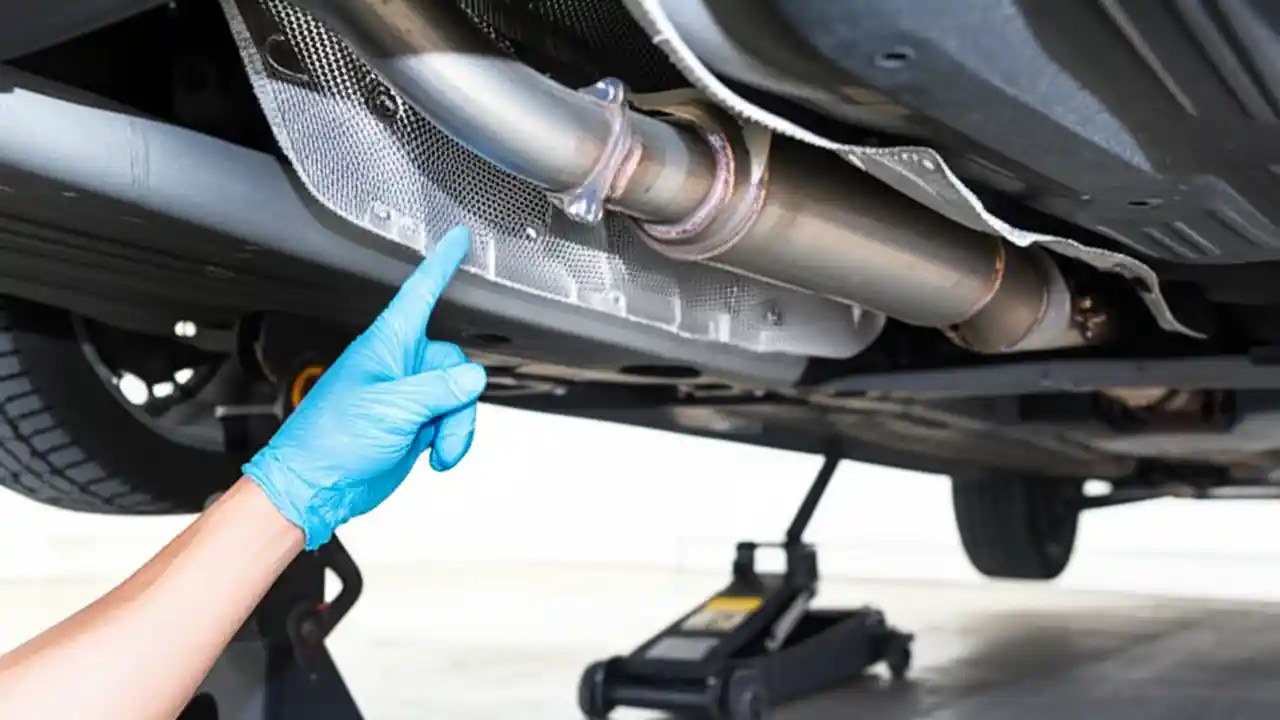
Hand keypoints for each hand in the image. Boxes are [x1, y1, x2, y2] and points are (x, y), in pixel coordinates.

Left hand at [244, 226, 485, 548]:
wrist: (318, 485)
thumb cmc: (329, 440)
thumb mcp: (390, 409)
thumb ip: (438, 390)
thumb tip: (473, 378)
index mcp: (386, 346)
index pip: (420, 293)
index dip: (440, 265)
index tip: (458, 240)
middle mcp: (399, 365)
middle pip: (454, 361)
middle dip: (457, 398)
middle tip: (438, 423)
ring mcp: (408, 396)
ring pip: (458, 396)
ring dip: (455, 426)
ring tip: (436, 448)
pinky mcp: (415, 423)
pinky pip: (451, 421)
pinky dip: (451, 440)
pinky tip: (434, 455)